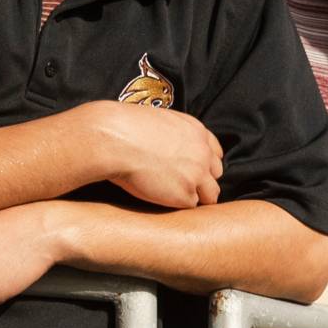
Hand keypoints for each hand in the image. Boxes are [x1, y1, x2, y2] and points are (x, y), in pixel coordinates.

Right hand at [84, 99, 223, 209]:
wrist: (112, 139)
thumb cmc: (124, 127)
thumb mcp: (158, 121)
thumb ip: (174, 134)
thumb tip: (170, 146)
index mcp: (196, 131)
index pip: (215, 152)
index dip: (203, 162)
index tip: (190, 167)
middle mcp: (202, 153)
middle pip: (215, 174)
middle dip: (201, 180)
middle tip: (178, 182)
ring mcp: (197, 175)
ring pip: (209, 195)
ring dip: (193, 195)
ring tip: (171, 194)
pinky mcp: (185, 195)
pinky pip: (189, 206)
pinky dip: (176, 204)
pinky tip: (159, 197)